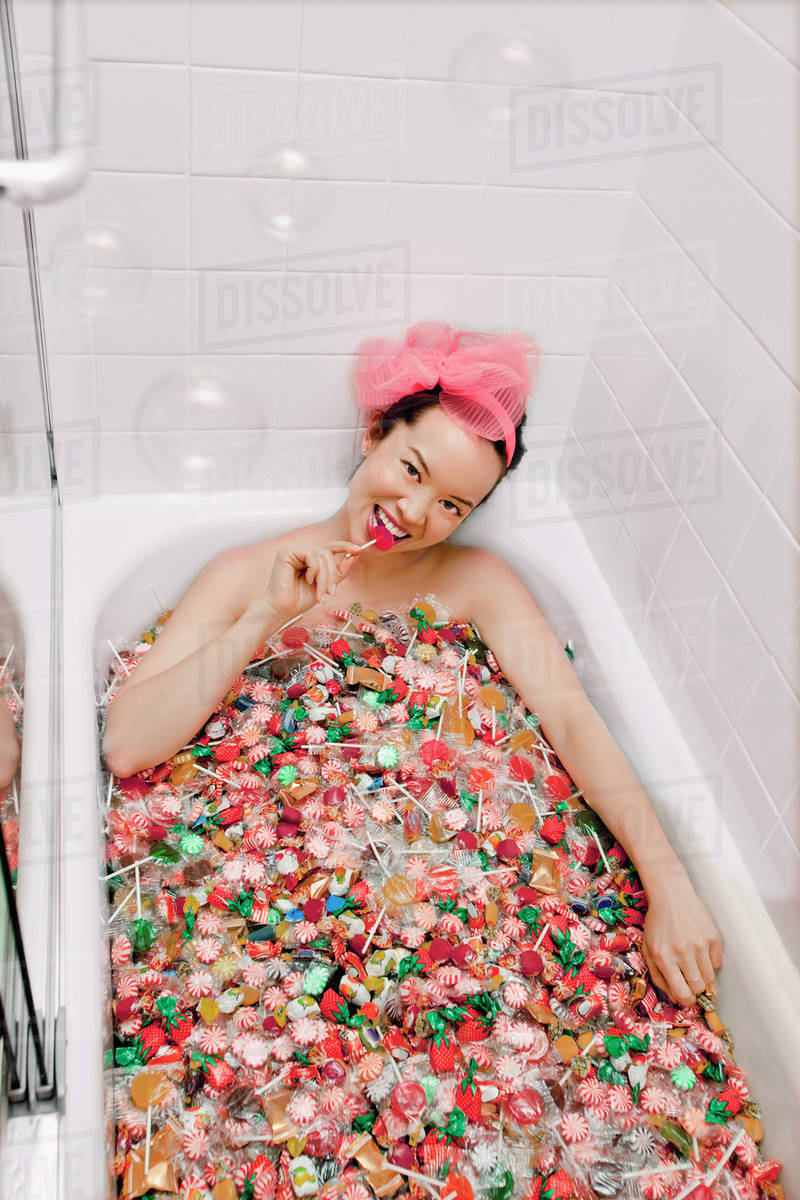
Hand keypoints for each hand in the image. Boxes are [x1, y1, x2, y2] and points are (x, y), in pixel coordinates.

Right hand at [262, 540, 363, 619]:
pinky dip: (314, 571)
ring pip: (321, 555)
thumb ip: (338, 571)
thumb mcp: (326, 585)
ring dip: (325, 577)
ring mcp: (294, 551)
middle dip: (332, 575)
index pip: (330, 547)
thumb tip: (353, 557)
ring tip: (320, 593)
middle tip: (331, 593)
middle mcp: (301, 552)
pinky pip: (311, 555)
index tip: (359, 549)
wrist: (283, 610)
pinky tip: (307, 580)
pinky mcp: (287, 552)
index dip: (345, 546)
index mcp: (310, 558)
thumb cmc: (300, 600)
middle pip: (327, 553)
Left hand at [640, 869, 722, 1007]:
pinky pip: (718, 963)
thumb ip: (658, 975)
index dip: (686, 1000)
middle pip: (698, 988)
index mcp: (664, 957)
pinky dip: (711, 962)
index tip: (687, 998)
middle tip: (691, 979)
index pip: (681, 993)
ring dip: (704, 976)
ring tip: (695, 963)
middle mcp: (682, 952)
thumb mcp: (648, 948)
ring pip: (710, 978)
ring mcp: (700, 945)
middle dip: (695, 988)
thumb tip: (675, 997)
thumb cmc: (658, 923)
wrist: (671, 894)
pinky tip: (701, 950)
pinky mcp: (714, 937)